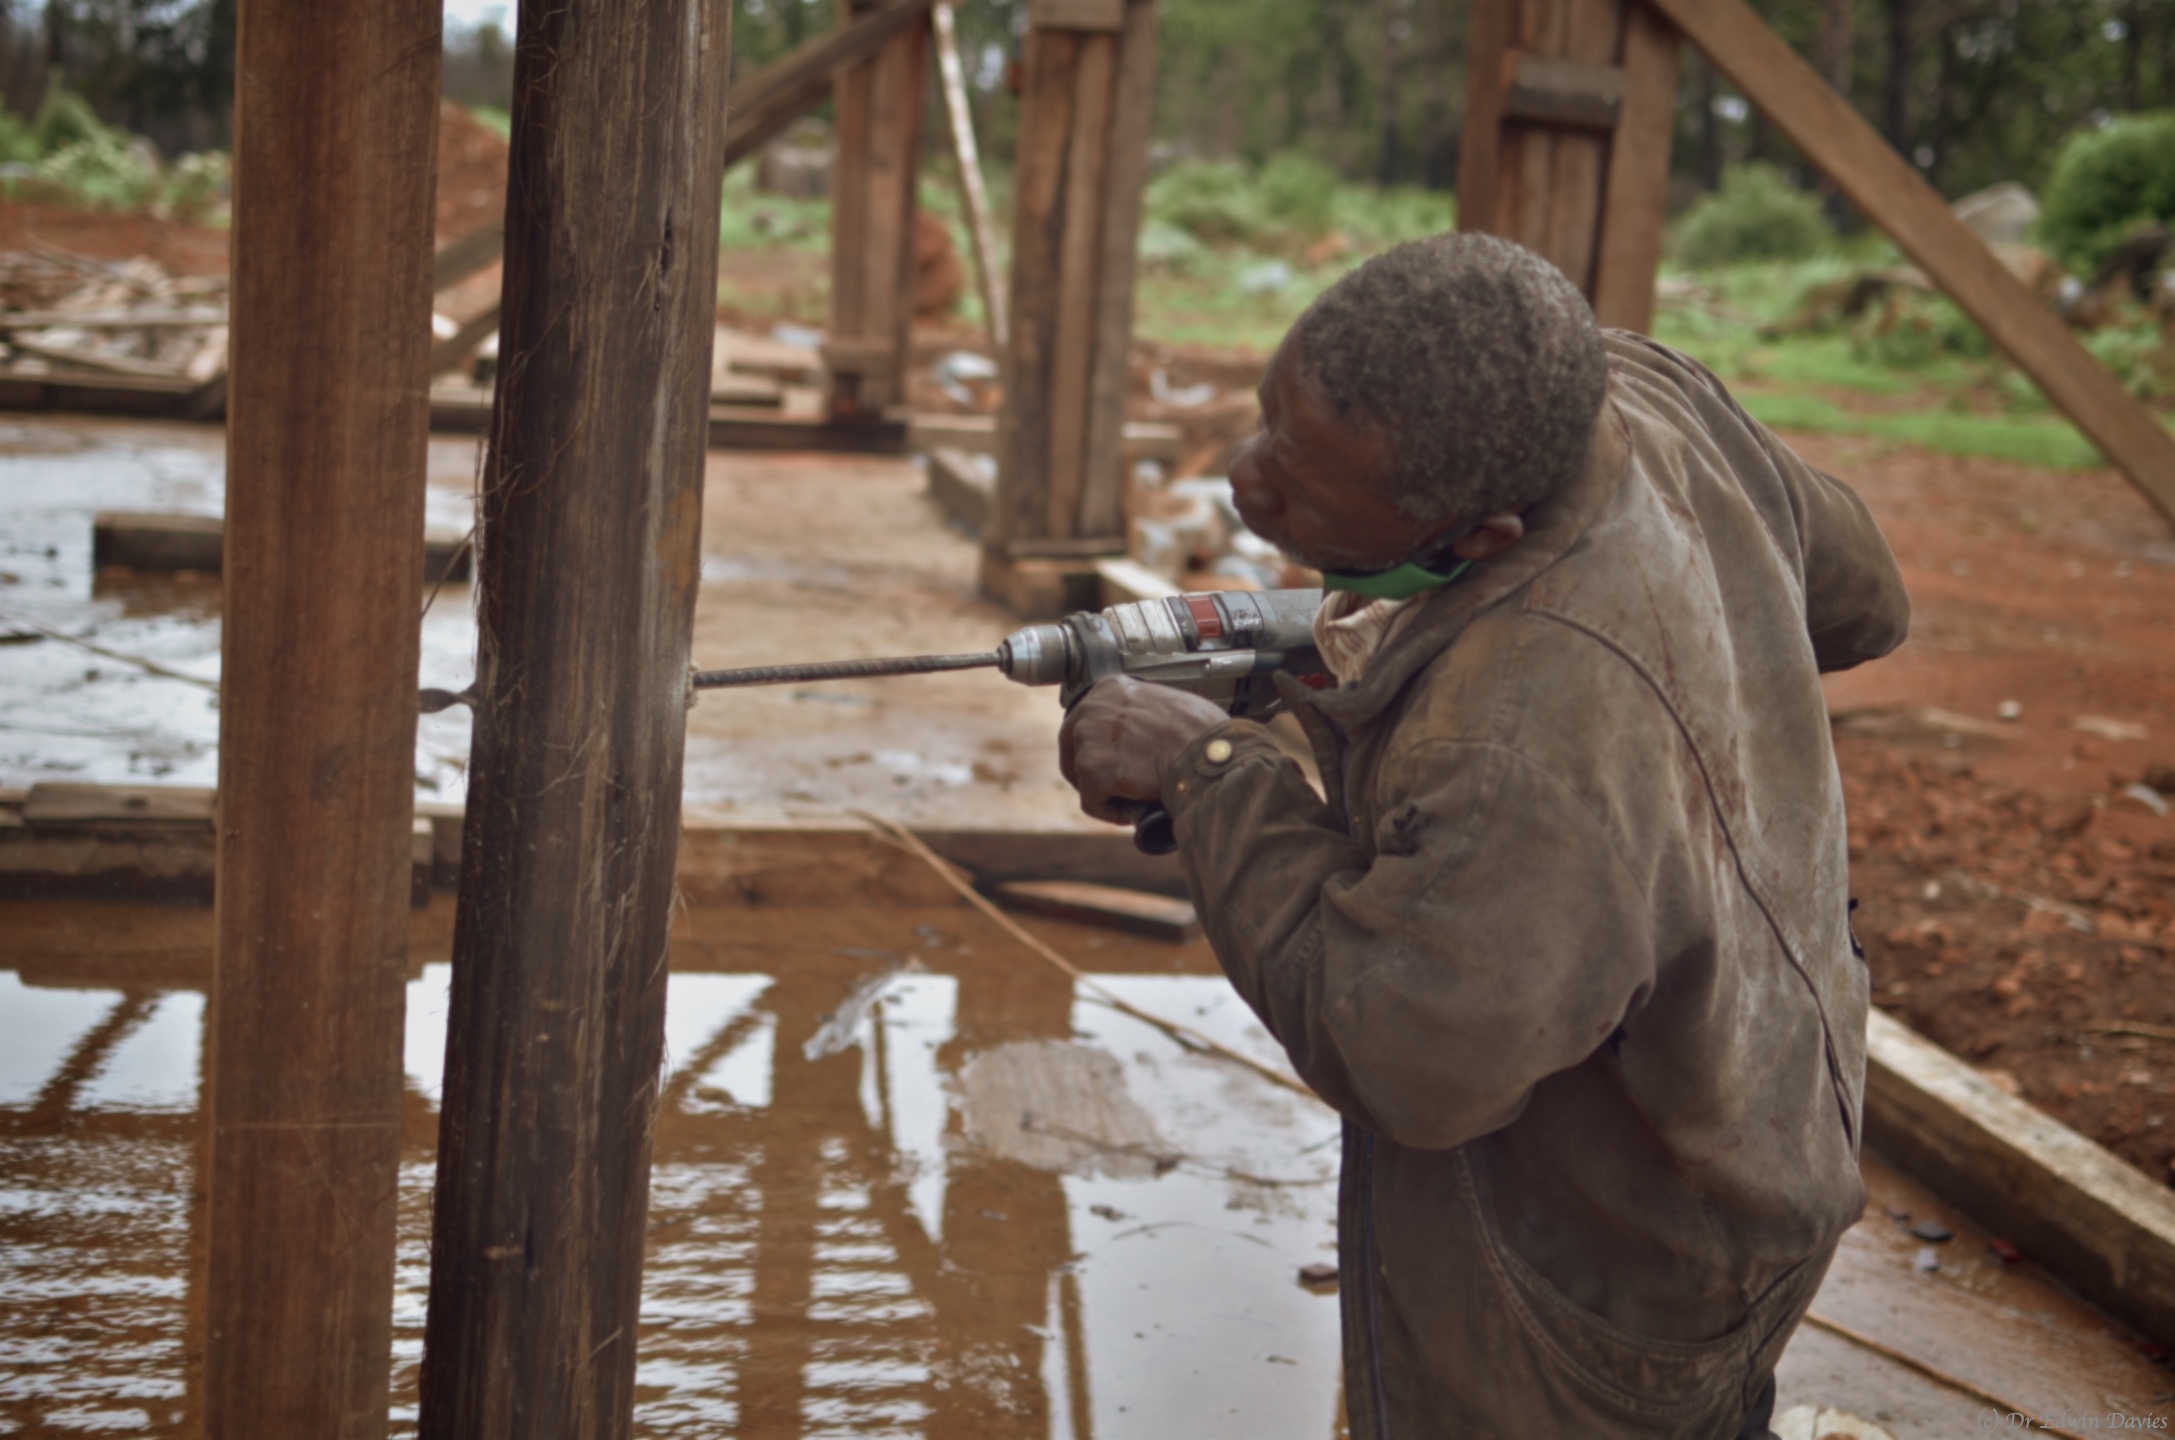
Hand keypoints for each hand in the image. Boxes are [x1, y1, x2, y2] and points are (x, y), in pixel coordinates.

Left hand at [1058, 677, 1228, 824]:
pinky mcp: (1091, 771)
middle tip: (1110, 787)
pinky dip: (1111, 812)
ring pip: (1084, 777)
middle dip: (1088, 770)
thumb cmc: (1202, 733)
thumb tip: (1140, 737)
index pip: (1088, 719)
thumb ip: (1142, 715)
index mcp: (1110, 688)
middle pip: (1072, 746)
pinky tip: (1133, 812)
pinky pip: (1092, 802)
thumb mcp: (1166, 705)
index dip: (1099, 745)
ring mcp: (1088, 739)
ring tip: (1134, 799)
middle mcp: (1092, 708)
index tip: (1112, 760)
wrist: (1207, 755)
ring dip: (1105, 792)